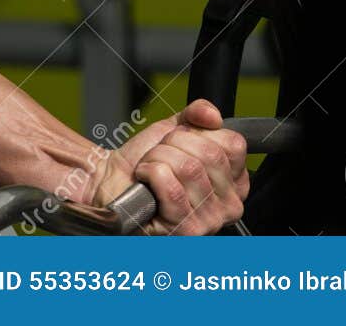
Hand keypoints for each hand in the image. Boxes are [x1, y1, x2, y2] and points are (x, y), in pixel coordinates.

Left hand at [89, 99, 249, 234]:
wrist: (111, 180)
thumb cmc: (145, 161)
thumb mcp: (174, 128)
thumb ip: (197, 114)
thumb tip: (212, 115)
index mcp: (235, 181)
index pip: (233, 144)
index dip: (197, 134)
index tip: (180, 144)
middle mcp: (229, 205)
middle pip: (210, 154)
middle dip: (173, 145)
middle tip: (160, 157)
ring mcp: (209, 222)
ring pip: (188, 168)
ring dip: (157, 159)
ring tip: (151, 170)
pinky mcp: (185, 230)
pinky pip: (171, 187)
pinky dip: (149, 174)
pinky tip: (145, 182)